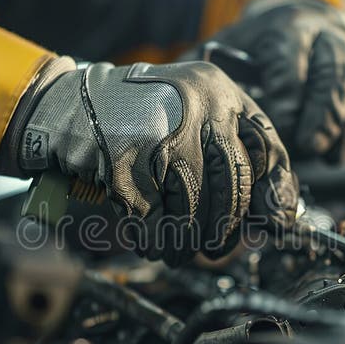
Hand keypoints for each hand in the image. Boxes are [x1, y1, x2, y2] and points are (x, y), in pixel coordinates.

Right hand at [11, 59, 297, 264]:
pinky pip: (153, 217)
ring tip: (179, 253)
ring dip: (188, 241)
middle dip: (226, 226)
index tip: (274, 224)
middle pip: (232, 182)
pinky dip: (155, 239)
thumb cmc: (138, 119)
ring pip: (194, 205)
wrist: (68, 104)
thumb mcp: (193, 113)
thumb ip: (231, 152)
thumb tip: (276, 216)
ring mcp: (160, 130)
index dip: (275, 191)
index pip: (268, 146)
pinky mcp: (126, 159)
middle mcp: (197, 104)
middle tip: (216, 247)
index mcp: (219, 90)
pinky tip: (151, 244)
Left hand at [188, 0, 344, 163]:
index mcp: (288, 27)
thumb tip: (183, 106)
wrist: (296, 21)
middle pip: (338, 71)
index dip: (289, 94)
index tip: (281, 126)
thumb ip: (207, 77)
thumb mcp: (225, 50)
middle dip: (326, 113)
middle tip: (314, 148)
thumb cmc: (255, 49)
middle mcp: (329, 35)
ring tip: (334, 158)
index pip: (292, 59)